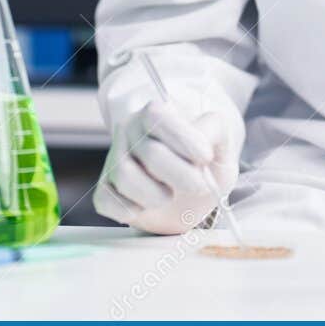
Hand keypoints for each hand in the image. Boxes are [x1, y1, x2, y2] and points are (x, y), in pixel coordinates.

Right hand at [94, 99, 238, 234]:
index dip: (184, 139)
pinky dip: (129, 210)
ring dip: (155, 195)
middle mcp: (129, 133)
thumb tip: (201, 141)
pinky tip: (145, 208)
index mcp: (154, 114)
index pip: (157, 117)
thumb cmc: (203, 165)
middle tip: (198, 186)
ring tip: (170, 196)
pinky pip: (106, 200)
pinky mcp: (105, 189)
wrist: (190, 196)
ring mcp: (114, 160)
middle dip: (181, 175)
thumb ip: (215, 131)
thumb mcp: (219, 143)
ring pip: (125, 177)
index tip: (206, 157)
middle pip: (151, 153)